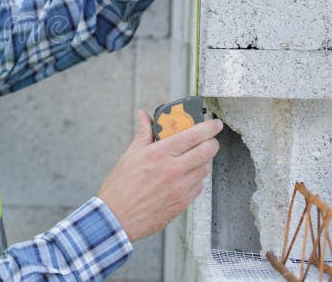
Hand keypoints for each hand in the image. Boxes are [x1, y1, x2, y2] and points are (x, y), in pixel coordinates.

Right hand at [97, 110, 221, 240]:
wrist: (117, 217)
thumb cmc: (121, 186)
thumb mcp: (130, 154)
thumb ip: (143, 133)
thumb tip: (144, 116)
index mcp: (159, 153)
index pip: (193, 135)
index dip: (209, 127)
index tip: (214, 124)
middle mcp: (173, 169)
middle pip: (207, 151)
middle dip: (212, 142)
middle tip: (208, 140)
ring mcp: (180, 188)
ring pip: (206, 168)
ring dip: (204, 161)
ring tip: (192, 159)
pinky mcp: (183, 203)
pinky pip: (199, 186)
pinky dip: (196, 178)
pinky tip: (185, 176)